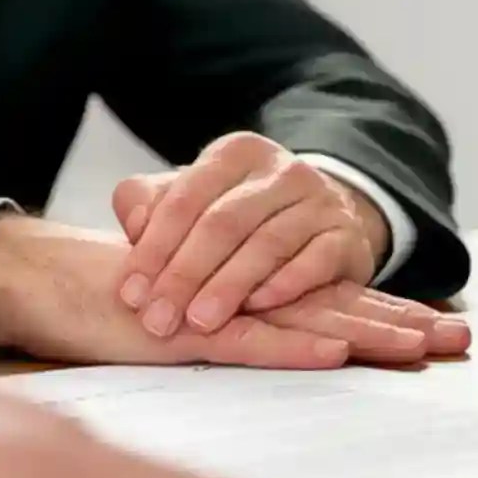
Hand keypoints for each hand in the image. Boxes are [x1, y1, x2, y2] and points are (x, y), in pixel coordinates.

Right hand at [0, 215, 468, 367]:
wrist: (48, 283)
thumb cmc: (119, 307)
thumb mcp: (187, 325)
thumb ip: (229, 332)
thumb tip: (281, 348)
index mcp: (255, 298)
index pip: (335, 302)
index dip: (390, 313)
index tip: (444, 329)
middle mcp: (247, 300)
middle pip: (338, 308)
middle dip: (403, 324)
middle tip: (461, 338)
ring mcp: (219, 313)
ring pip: (306, 319)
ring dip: (368, 331)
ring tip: (423, 345)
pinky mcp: (184, 331)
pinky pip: (246, 339)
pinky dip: (290, 342)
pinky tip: (334, 346)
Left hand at [113, 132, 389, 336]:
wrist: (324, 219)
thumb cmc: (243, 217)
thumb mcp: (194, 201)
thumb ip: (152, 205)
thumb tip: (133, 224)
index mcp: (234, 154)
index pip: (185, 199)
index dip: (154, 248)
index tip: (131, 294)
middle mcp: (280, 170)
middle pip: (223, 223)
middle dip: (185, 275)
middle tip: (158, 319)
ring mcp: (319, 201)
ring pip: (267, 244)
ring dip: (228, 287)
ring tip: (199, 323)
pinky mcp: (346, 236)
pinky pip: (313, 261)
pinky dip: (283, 286)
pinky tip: (256, 310)